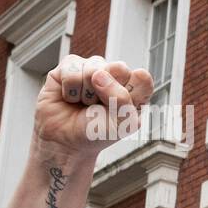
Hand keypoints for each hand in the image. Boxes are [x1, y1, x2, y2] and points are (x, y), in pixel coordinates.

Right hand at [34, 54, 153, 154]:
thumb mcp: (119, 125)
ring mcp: (92, 69)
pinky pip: (71, 70)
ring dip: (86, 93)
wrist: (64, 140)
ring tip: (84, 103)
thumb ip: (121, 99)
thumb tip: (99, 74)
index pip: (142, 79)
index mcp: (133, 91)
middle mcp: (115, 77)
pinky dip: (70, 89)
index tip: (121, 108)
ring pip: (93, 69)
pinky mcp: (70, 66)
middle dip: (108, 90)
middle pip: (120, 68)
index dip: (131, 92)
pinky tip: (70, 98)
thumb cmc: (94, 133)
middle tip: (100, 105)